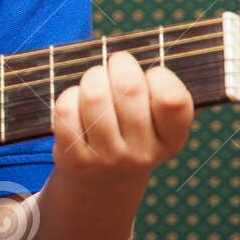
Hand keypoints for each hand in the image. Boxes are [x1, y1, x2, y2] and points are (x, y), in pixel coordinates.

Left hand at [52, 50, 194, 182]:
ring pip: (95, 96)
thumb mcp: (159, 121)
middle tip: (117, 63)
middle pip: (129, 89)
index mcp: (172, 140)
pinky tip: (78, 99)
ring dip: (93, 76)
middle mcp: (143, 154)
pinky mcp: (76, 159)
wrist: (103, 179)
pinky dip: (70, 95)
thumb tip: (132, 60)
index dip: (160, 76)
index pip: (172, 99)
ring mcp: (108, 159)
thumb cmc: (133, 132)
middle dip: (120, 64)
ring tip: (96, 78)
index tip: (152, 75)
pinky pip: (67, 110)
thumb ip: (160, 92)